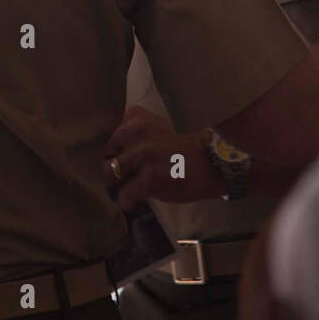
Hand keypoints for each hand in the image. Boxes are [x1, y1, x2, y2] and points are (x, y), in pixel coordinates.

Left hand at [102, 106, 223, 211]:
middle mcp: (138, 132)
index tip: (121, 161)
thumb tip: (109, 157)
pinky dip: (127, 200)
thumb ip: (133, 137)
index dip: (113, 152)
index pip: (109, 137)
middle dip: (110, 169)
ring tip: (126, 190)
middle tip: (121, 179)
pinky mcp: (151, 177)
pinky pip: (126, 193)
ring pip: (110, 174)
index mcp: (138, 118)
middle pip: (106, 155)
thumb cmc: (182, 149)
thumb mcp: (157, 129)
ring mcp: (144, 154)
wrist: (213, 163)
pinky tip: (134, 201)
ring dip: (116, 185)